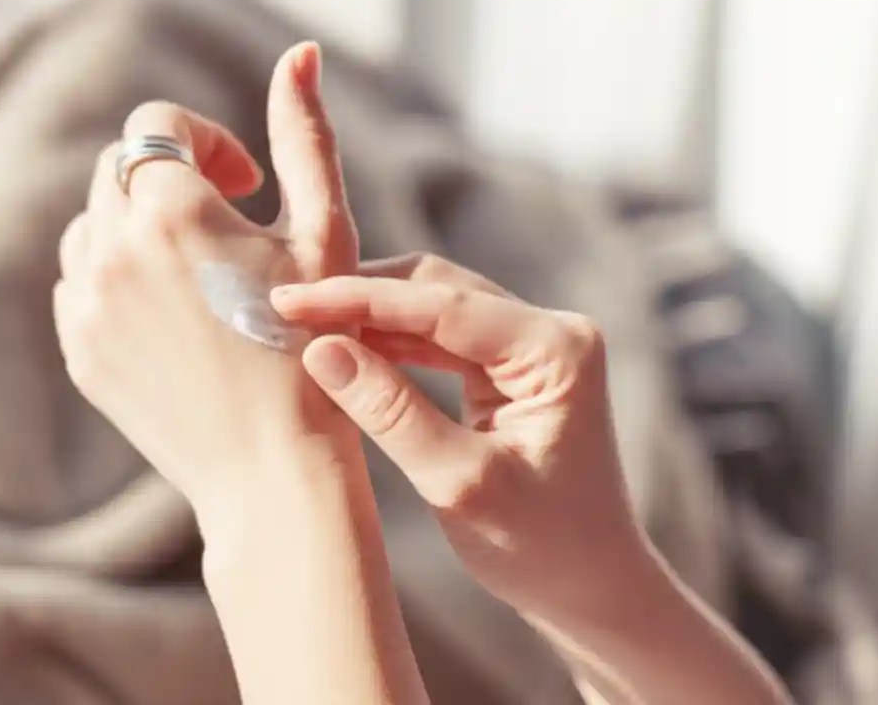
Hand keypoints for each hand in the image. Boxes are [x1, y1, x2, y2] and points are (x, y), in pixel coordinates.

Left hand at [54, 43, 358, 512]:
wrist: (275, 470)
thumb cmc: (319, 348)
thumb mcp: (324, 235)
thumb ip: (305, 136)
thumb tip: (299, 53)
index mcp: (172, 209)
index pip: (157, 124)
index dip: (207, 141)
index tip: (245, 184)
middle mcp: (112, 248)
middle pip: (119, 169)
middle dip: (169, 179)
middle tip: (228, 225)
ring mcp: (86, 304)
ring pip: (92, 226)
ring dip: (137, 228)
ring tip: (200, 274)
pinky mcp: (80, 350)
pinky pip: (81, 285)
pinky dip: (118, 281)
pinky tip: (177, 318)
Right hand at [270, 253, 644, 619]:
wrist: (592, 588)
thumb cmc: (540, 548)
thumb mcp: (458, 483)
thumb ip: (390, 412)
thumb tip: (320, 350)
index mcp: (556, 350)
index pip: (441, 304)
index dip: (359, 297)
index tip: (289, 297)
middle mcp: (551, 332)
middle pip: (439, 290)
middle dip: (362, 297)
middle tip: (286, 307)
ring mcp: (535, 348)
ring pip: (436, 309)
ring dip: (372, 319)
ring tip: (304, 328)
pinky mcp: (515, 369)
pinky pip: (442, 340)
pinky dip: (393, 346)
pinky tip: (346, 352)